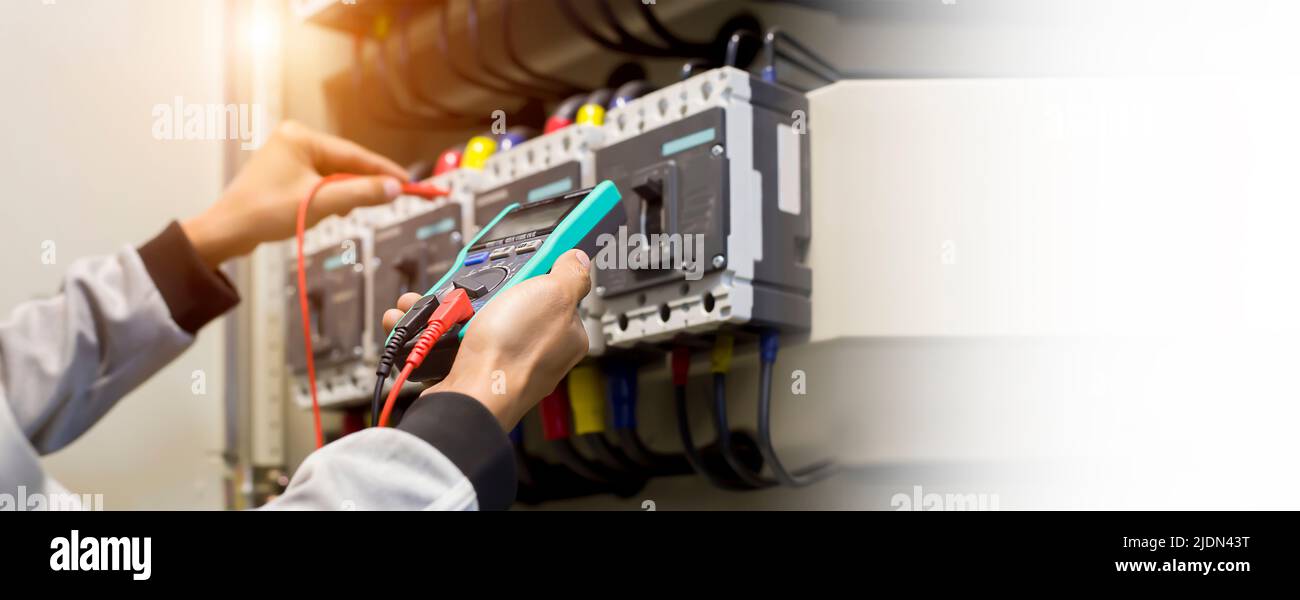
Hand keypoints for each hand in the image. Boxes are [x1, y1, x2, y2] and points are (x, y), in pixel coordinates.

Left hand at [182, 121, 407, 267]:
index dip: (385, 171)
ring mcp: (289, 155)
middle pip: (346, 164)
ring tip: (336, 213)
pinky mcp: (286, 172)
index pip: (354, 154)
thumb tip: (395, 188)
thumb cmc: (265, 213)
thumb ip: (361, 194)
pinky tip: (325, 211)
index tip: (411, 183)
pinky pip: (320, 181)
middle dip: (361, 186)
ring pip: (334, 175)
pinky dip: (329, 197)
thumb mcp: (319, 204)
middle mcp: (295, 139)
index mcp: (301, 137)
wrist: (226, 232)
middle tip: (389, 201)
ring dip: (343, 195)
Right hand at [382, 250, 592, 428]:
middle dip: (483, 287)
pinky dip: (432, 328)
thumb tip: (580, 259)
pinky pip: (450, 338)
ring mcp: (503, 359)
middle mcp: (537, 348)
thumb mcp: (553, 295)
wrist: (470, 398)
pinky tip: (420, 321)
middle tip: (473, 286)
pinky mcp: (472, 368)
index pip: (556, 289)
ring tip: (433, 302)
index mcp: (565, 331)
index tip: (519, 260)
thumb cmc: (514, 355)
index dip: (536, 269)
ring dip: (448, 305)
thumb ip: (570, 275)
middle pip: (510, 299)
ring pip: (474, 317)